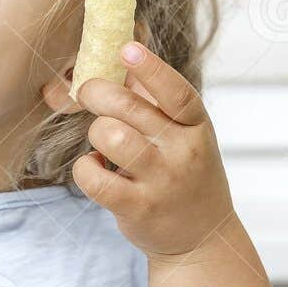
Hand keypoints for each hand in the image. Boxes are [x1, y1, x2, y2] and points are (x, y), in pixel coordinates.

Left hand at [63, 42, 234, 260]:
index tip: (127, 48)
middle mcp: (183, 152)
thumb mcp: (185, 136)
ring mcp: (161, 182)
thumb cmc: (186, 176)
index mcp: (196, 127)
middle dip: (97, 92)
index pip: (177, 93)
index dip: (151, 68)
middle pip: (129, 108)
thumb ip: (157, 100)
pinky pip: (95, 178)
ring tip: (102, 142)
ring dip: (95, 132)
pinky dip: (85, 168)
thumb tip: (126, 54)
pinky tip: (96, 168)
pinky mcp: (137, 208)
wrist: (201, 238)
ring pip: (110, 137)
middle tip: (87, 92)